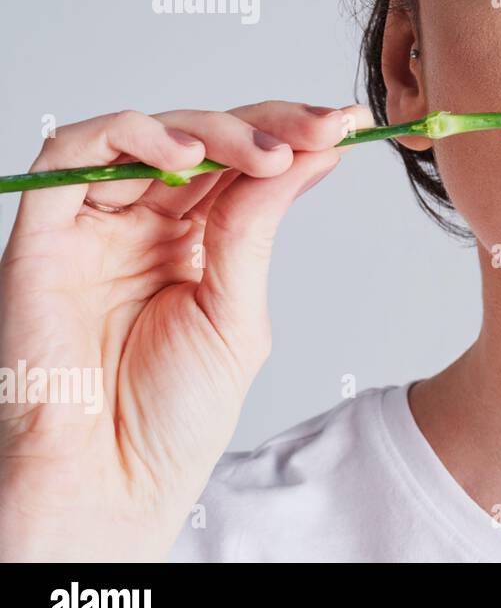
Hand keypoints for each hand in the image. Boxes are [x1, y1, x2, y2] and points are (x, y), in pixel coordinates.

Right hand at [0, 100, 372, 559]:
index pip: (242, 165)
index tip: (350, 124)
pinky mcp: (43, 231)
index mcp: (194, 241)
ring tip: (269, 153)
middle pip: (203, 139)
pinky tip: (187, 156)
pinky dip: (130, 136)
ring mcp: (93, 224)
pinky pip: (71, 153)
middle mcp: (142, 223)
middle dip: (270, 125)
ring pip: (147, 134)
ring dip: (214, 130)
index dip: (293, 136)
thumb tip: (309, 153)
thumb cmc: (171, 416)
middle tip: (325, 128)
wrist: (111, 484)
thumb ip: (256, 226)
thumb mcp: (236, 310)